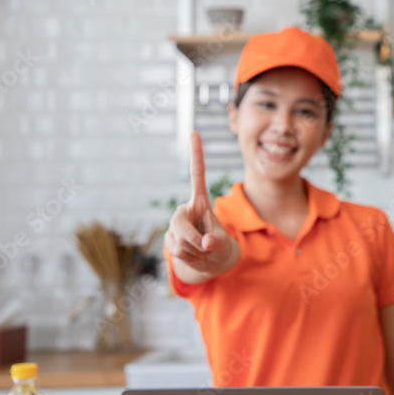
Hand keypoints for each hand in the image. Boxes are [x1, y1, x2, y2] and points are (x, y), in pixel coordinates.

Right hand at [164, 131, 238, 276]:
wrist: (211, 262)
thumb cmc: (221, 247)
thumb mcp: (224, 246)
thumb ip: (217, 243)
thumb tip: (206, 242)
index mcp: (200, 201)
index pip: (196, 174)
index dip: (196, 154)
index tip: (194, 132)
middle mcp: (185, 210)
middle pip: (178, 221)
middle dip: (192, 239)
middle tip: (205, 247)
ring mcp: (175, 225)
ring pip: (179, 241)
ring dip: (194, 251)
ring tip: (202, 250)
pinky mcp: (169, 239)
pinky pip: (176, 251)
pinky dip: (188, 257)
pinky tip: (193, 255)